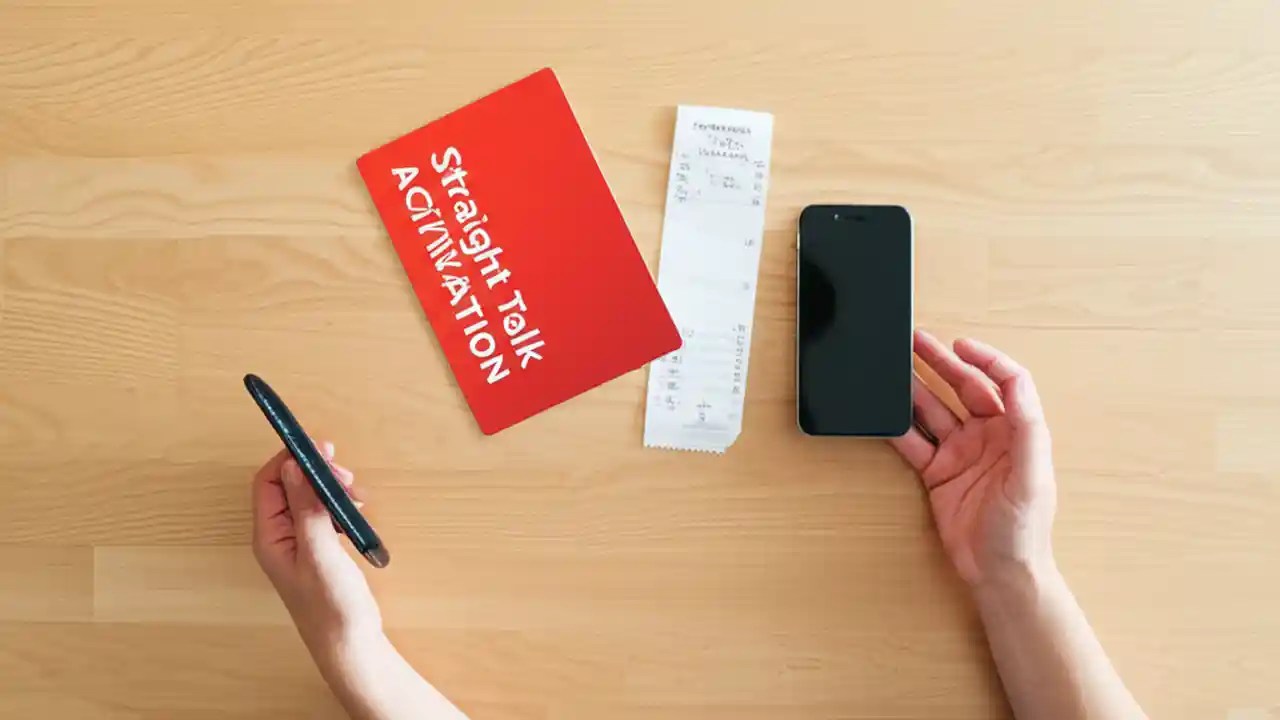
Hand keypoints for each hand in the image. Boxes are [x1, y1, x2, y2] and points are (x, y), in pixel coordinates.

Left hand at [251, 443, 381, 654]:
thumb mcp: (321, 553)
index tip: (321, 449)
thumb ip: (306, 510)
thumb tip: (293, 467)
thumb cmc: (332, 606)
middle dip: (317, 472)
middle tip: (346, 476)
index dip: (290, 460)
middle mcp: (279, 535)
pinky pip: (322, 512)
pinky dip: (339, 503)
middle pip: (289, 485)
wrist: (350, 644)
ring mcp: (299, 542)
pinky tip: (356, 511)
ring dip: (331, 487)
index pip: (268, 482)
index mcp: (270, 536)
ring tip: (356, 496)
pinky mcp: (318, 547)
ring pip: (308, 496)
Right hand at [890, 331, 1056, 589]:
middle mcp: (988, 437)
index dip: (985, 359)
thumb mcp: (1033, 477)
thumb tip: (1016, 382)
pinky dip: (897, 427)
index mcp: (1016, 432)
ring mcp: (960, 454)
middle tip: (916, 340)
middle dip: (939, 362)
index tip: (961, 345)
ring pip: (933, 411)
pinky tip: (883, 412)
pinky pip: (913, 442)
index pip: (1005, 382)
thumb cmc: (1024, 530)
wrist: (1000, 574)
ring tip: (892, 367)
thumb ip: (1026, 427)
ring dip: (913, 388)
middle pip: (962, 388)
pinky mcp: (937, 473)